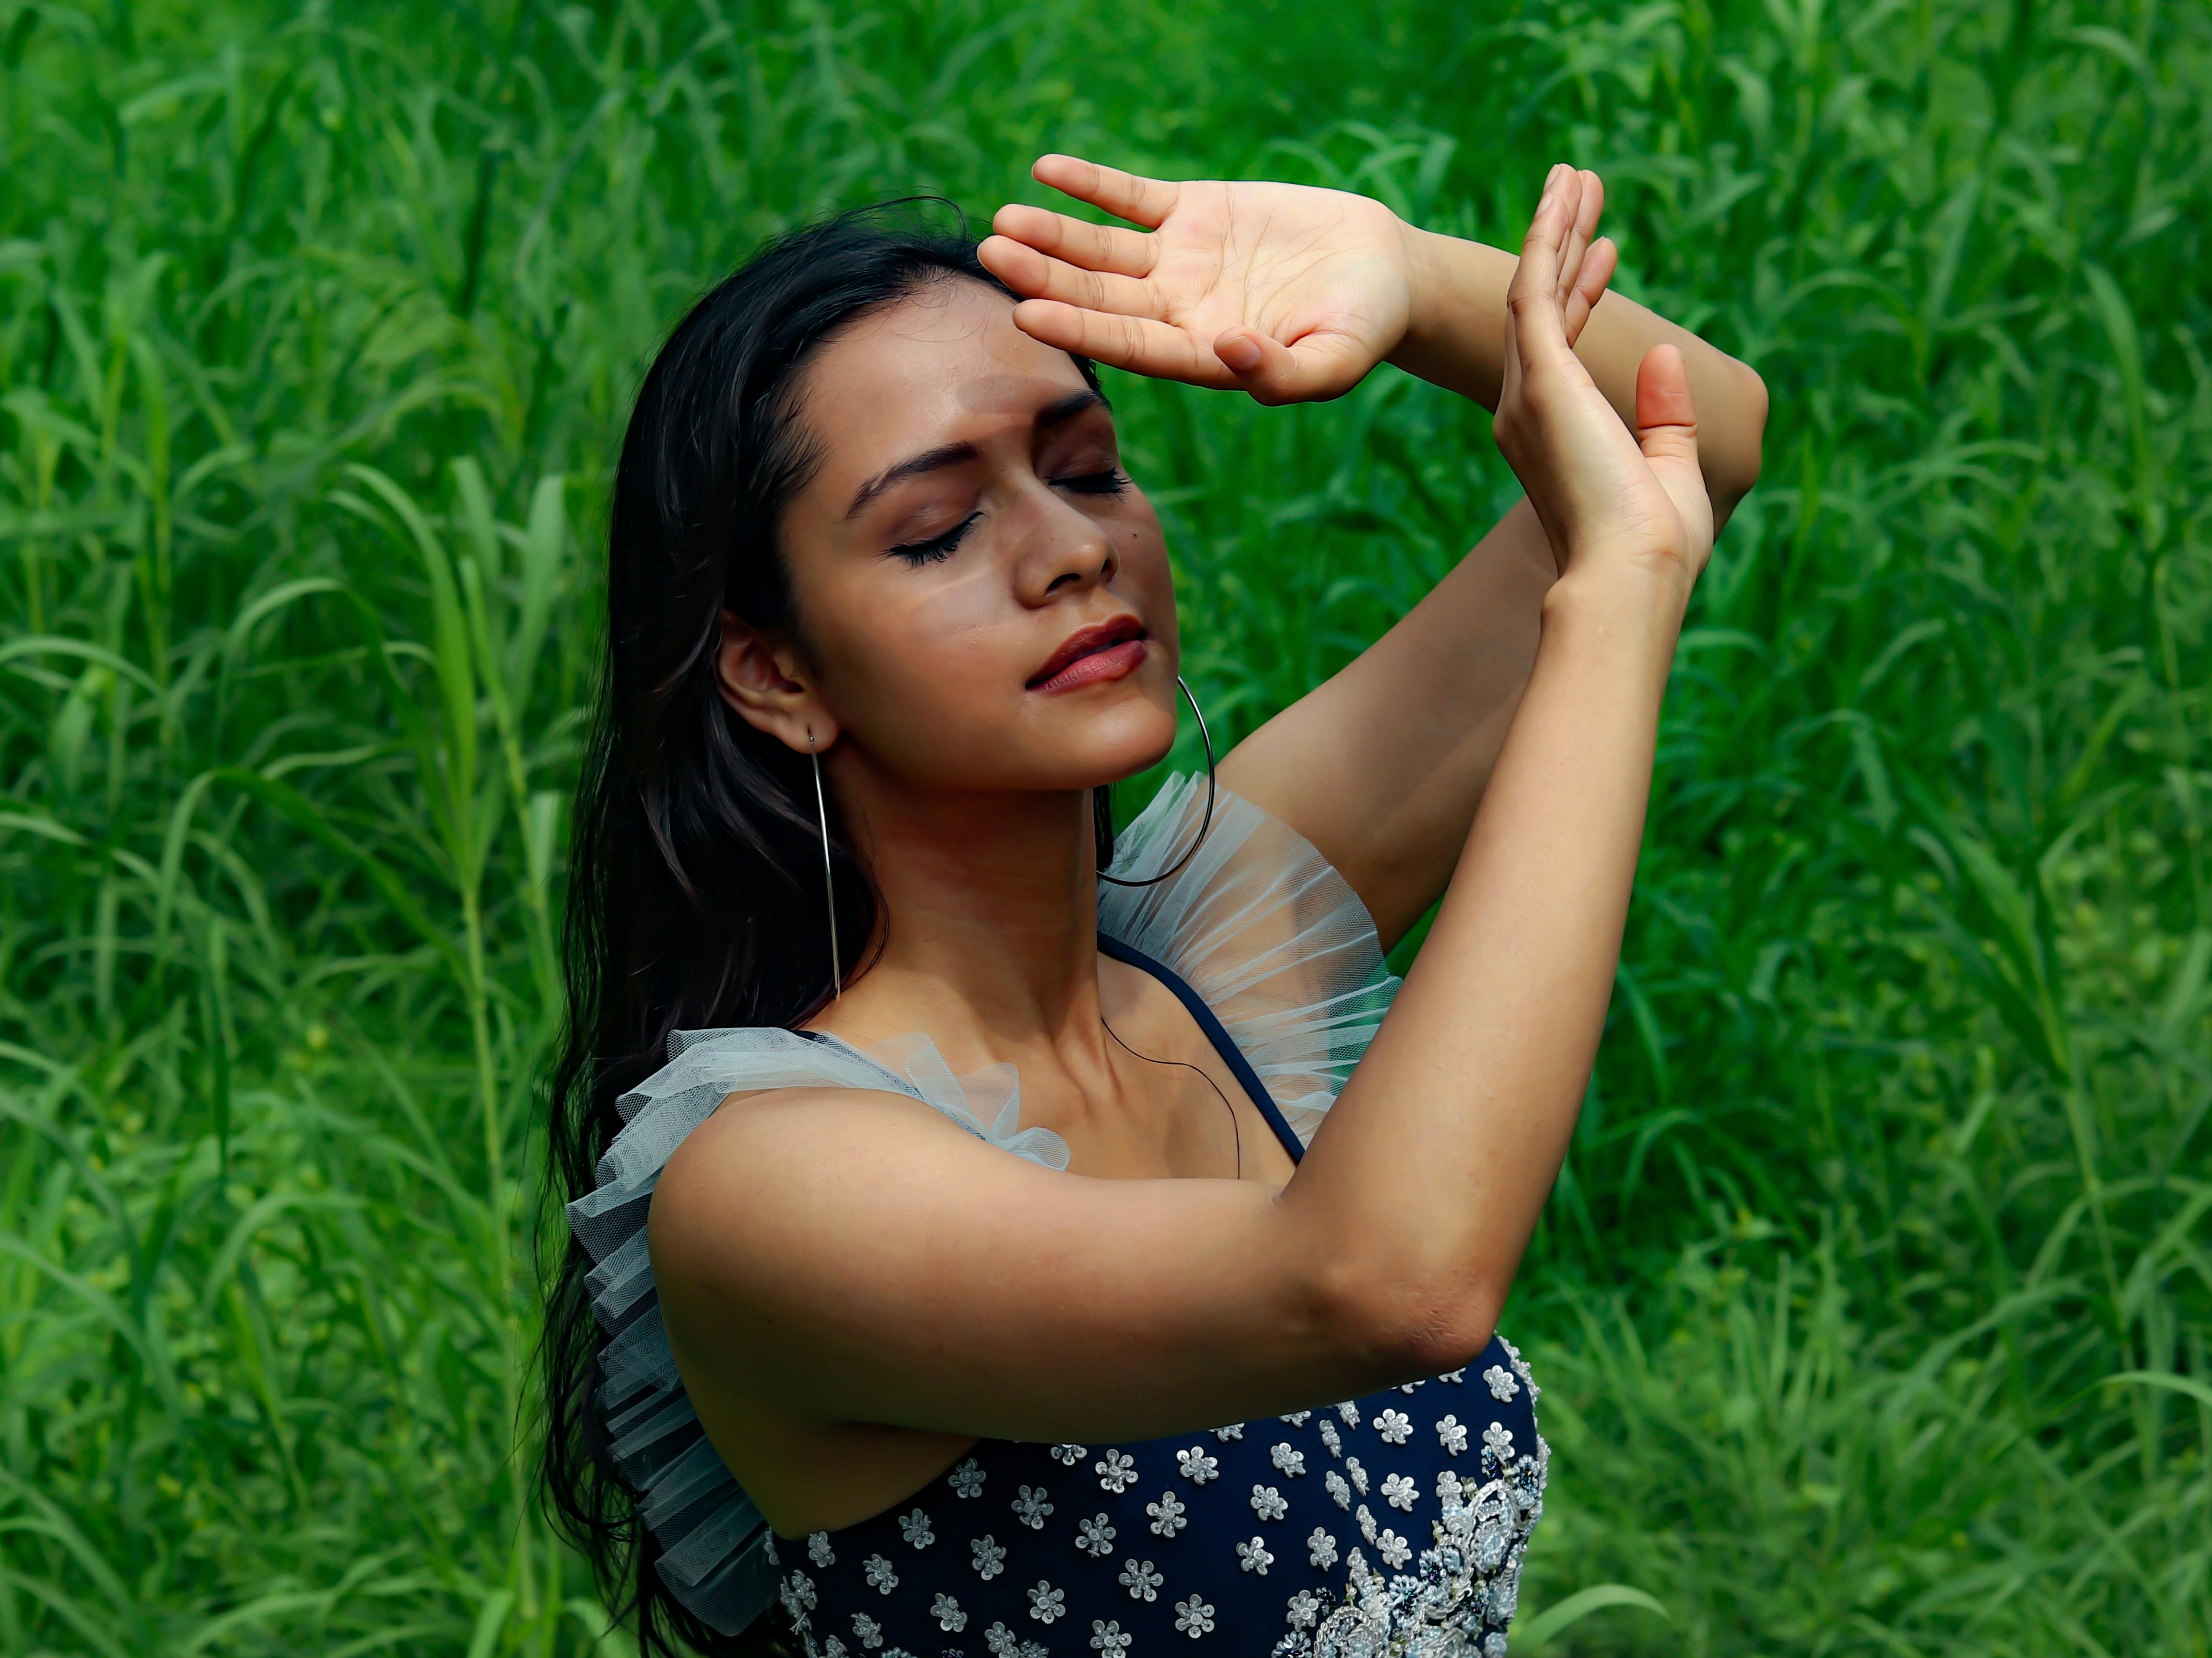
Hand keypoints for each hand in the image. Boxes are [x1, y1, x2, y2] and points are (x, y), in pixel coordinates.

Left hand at [980, 154, 1415, 404]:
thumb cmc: (1364, 327)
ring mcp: (1179, 261)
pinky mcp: (1192, 213)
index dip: (1078, 331)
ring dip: (1053, 236)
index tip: (1029, 316)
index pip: (1128, 345)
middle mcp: (1176, 312)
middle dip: (1044, 279)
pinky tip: (1047, 170)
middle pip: (1098, 299)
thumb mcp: (1337, 361)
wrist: (1385, 272)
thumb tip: (1229, 351)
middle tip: (994, 258)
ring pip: (1101, 251)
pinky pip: (1131, 199)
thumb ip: (1286, 374)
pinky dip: (1090, 185)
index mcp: (1201, 355)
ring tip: (1003, 222)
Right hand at [1492, 166, 1712, 594]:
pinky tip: (1566, 200)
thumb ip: (1666, 418)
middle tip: (1578, 189)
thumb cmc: (1654, 547)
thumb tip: (1665, 355)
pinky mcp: (1540, 378)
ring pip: (1532, 289)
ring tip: (1575, 177)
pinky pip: (1534, 290)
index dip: (1583, 293)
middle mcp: (1527, 411)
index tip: (1606, 248)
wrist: (1629, 577)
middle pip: (1540, 307)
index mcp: (1554, 436)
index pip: (1563, 348)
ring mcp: (1527, 393)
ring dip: (1554, 228)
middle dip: (1560, 245)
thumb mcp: (1670, 470)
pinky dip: (1549, 240)